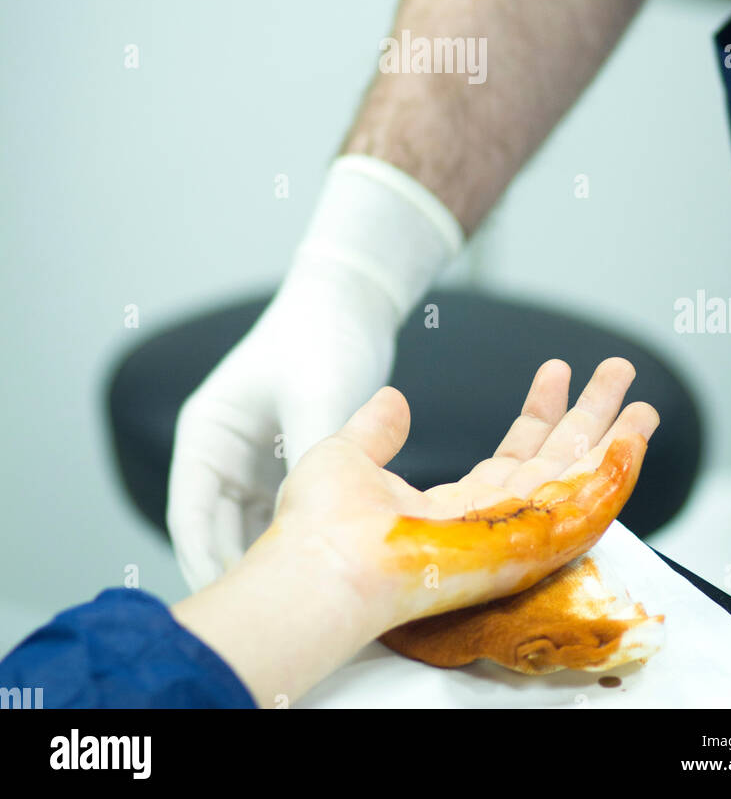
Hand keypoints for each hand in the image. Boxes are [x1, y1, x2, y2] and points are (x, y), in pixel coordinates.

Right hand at [167, 156, 462, 591]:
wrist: (353, 300)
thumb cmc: (323, 338)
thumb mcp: (316, 400)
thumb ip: (312, 460)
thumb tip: (318, 523)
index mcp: (206, 433)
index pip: (190, 512)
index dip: (204, 560)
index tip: (232, 600)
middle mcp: (221, 453)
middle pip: (217, 531)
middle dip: (239, 572)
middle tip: (268, 615)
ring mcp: (253, 462)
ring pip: (251, 529)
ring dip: (268, 560)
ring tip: (293, 601)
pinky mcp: (287, 464)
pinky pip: (285, 515)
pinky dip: (296, 539)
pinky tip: (319, 568)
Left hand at [172, 356, 657, 705]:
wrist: (327, 562)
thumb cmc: (324, 525)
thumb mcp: (349, 457)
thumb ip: (377, 430)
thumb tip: (394, 401)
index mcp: (455, 507)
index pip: (512, 456)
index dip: (538, 413)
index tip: (555, 372)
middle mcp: (492, 522)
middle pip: (557, 463)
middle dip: (591, 417)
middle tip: (617, 374)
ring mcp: (515, 534)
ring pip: (580, 481)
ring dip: (617, 439)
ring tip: (642, 399)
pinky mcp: (532, 542)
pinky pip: (587, 504)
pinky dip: (618, 469)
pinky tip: (636, 434)